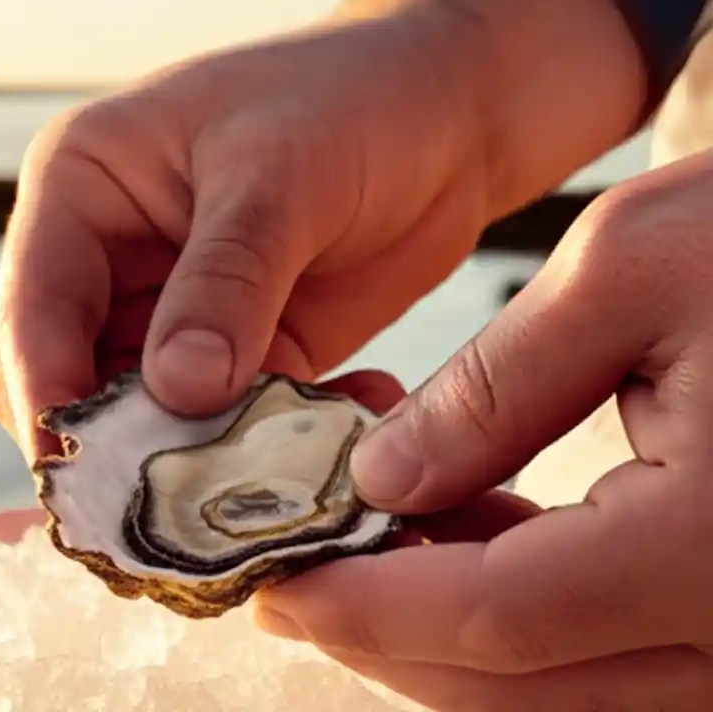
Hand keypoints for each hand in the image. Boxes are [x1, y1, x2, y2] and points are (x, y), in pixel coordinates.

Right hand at [0, 0, 643, 463]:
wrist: (448, 112)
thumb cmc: (351, 98)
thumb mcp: (282, 175)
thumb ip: (227, 282)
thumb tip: (179, 391)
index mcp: (82, 193)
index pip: (33, 310)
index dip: (47, 394)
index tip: (85, 469)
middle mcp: (108, 263)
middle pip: (67, 384)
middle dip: (110, 447)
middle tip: (169, 502)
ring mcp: (170, 319)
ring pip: (143, 424)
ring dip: (195, 460)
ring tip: (268, 474)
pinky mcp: (239, 361)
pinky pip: (225, 432)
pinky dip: (266, 453)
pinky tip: (337, 437)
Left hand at [254, 150, 712, 710]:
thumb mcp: (630, 270)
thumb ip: (492, 392)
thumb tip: (380, 482)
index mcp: (712, 549)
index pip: (489, 621)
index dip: (361, 609)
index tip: (272, 584)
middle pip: (513, 684)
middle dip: (383, 635)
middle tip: (294, 577)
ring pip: (558, 685)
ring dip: (442, 631)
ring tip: (362, 545)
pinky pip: (612, 653)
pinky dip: (518, 615)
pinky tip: (457, 538)